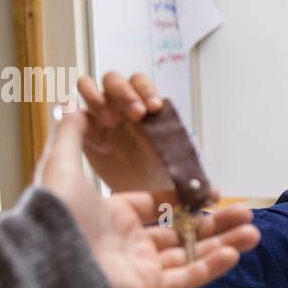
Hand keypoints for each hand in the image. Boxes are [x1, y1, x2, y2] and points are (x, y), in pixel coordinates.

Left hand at [35, 108, 258, 287]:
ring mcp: (139, 269)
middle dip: (217, 225)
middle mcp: (128, 245)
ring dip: (223, 244)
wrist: (45, 259)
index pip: (157, 208)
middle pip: (182, 233)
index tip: (213, 194)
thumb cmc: (53, 215)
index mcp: (113, 218)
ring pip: (190, 255)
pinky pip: (184, 278)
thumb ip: (70, 137)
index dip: (185, 200)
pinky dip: (210, 267)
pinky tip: (235, 253)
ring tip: (253, 233)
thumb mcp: (60, 164)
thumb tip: (73, 108)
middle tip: (246, 215)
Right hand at [74, 71, 220, 202]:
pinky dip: (82, 109)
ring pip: (94, 84)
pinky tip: (95, 137)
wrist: (118, 207)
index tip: (153, 108)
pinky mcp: (80, 125)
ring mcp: (98, 113)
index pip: (143, 86)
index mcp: (143, 113)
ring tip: (111, 122)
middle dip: (126, 92)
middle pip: (117, 80)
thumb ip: (190, 183)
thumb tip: (215, 193)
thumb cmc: (146, 187)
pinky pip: (72, 101)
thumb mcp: (168, 184)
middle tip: (136, 114)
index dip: (147, 91)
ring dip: (101, 97)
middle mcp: (119, 108)